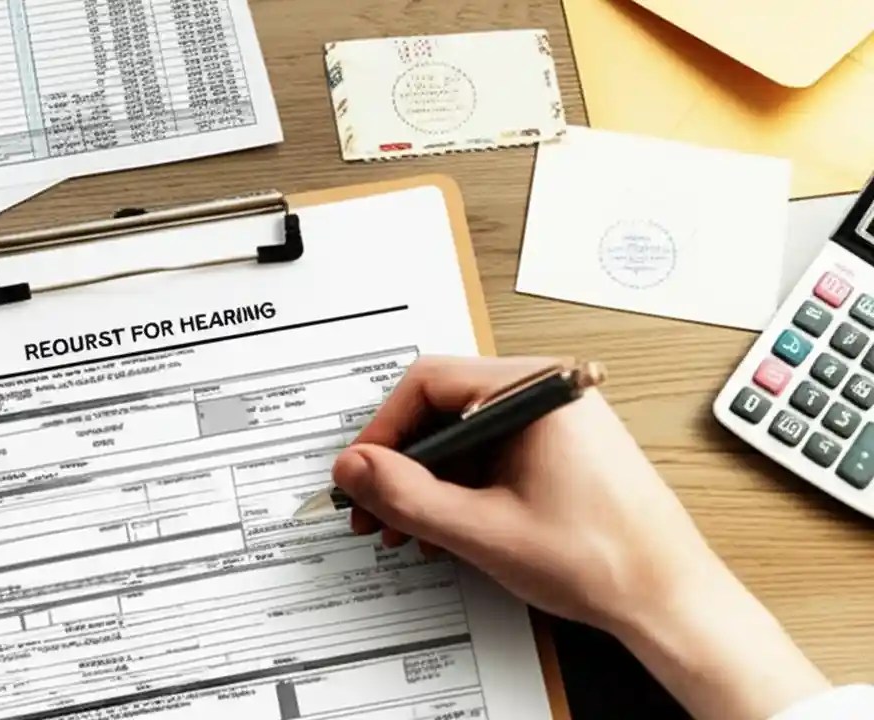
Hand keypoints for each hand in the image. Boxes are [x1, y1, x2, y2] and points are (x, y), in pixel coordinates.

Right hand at [334, 357, 828, 719]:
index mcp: (535, 391)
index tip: (359, 471)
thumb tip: (356, 468)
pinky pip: (491, 451)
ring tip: (406, 526)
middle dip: (402, 463)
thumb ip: (408, 495)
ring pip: (464, 433)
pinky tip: (445, 526)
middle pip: (443, 407)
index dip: (382, 431)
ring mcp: (556, 420)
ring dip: (427, 480)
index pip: (428, 382)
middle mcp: (548, 393)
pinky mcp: (559, 447)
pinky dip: (459, 485)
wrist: (668, 599)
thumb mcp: (483, 530)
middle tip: (374, 506)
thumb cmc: (604, 560)